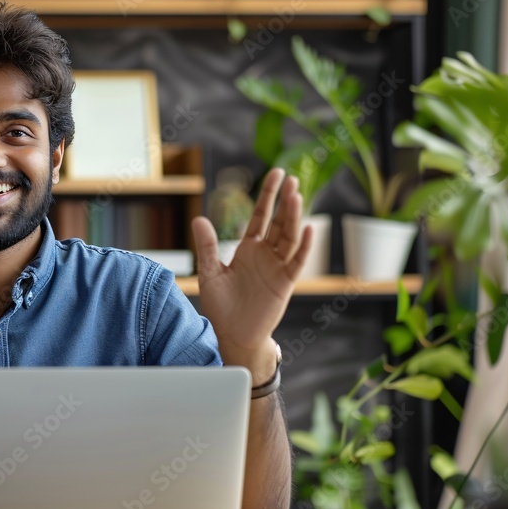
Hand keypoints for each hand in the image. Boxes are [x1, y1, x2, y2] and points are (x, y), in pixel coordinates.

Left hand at [192, 169, 312, 377]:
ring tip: (296, 195)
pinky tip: (309, 228)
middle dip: (284, 200)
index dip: (268, 195)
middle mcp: (266, 255)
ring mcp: (277, 267)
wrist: (232, 334)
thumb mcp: (210, 273)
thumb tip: (198, 219)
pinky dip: (305, 246)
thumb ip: (207, 247)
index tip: (276, 174)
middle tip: (291, 178)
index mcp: (248, 249)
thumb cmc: (220, 307)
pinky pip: (297, 261)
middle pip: (279, 222)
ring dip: (294, 217)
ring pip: (289, 237)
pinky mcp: (285, 283)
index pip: (261, 216)